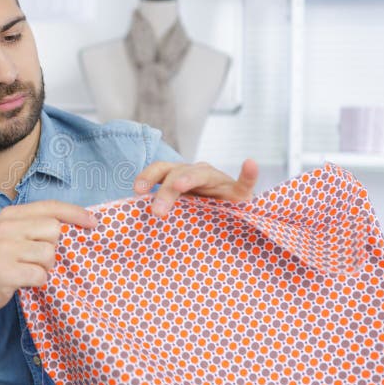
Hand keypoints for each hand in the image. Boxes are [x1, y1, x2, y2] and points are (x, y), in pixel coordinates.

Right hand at [0, 200, 96, 339]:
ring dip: (45, 268)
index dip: (75, 213)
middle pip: (54, 230)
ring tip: (27, 271)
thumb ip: (35, 228)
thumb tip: (74, 227)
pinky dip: (37, 282)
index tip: (94, 222)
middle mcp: (6, 227)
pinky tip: (23, 282)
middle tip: (36, 259)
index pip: (50, 207)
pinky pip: (40, 275)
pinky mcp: (3, 271)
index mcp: (10, 215)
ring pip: (49, 255)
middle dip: (53, 249)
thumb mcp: (11, 236)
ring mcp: (3, 249)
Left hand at [133, 159, 258, 216]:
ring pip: (203, 174)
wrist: (233, 221)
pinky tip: (250, 163)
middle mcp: (198, 174)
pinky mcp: (241, 193)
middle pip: (177, 173)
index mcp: (180, 176)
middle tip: (157, 212)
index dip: (147, 176)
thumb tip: (133, 219)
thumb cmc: (198, 215)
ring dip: (189, 178)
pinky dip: (248, 173)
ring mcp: (220, 182)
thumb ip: (161, 209)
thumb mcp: (177, 212)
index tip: (137, 190)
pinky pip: (246, 182)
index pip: (161, 170)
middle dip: (165, 191)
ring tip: (179, 185)